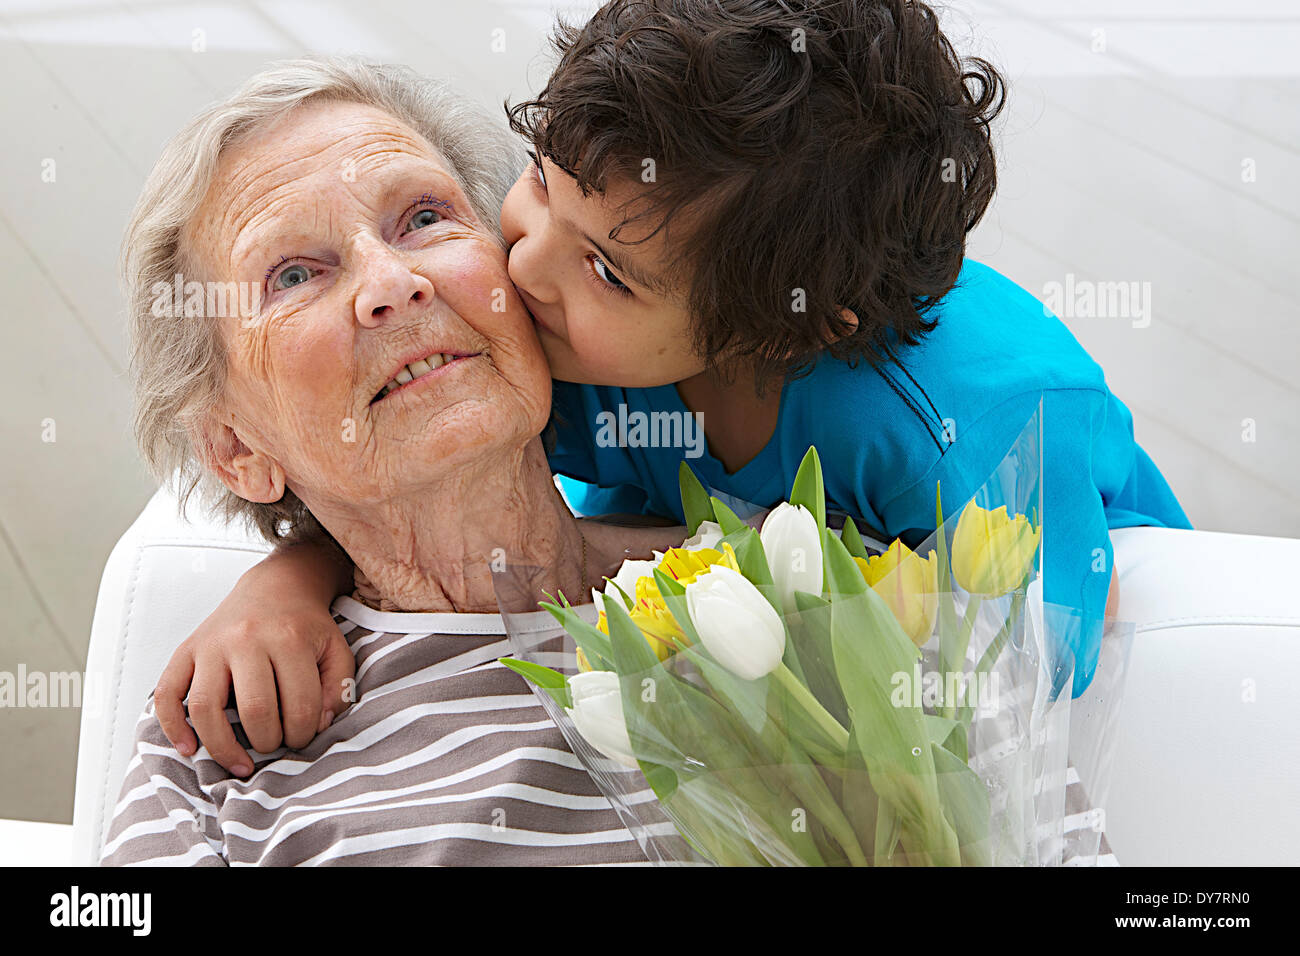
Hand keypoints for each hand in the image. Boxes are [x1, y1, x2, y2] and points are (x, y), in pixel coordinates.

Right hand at [154, 553, 354, 776]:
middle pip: (254, 709)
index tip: (303, 736)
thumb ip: (337, 689)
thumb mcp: (336, 651)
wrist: (276, 586)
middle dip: (268, 741)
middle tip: (275, 745)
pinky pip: (166, 693)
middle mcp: (246, 639)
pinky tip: (187, 748)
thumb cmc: (307, 626)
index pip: (299, 706)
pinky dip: (171, 725)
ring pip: (205, 707)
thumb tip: (317, 725)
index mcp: (289, 639)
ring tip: (239, 765)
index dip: (304, 733)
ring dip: (222, 746)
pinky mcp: (186, 650)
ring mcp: (211, 644)